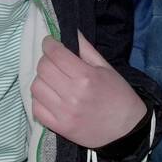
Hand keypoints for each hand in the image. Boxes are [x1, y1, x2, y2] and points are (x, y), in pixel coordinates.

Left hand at [31, 32, 146, 149]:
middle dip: (45, 59)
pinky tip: (49, 96)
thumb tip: (71, 31)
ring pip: (36, 87)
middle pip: (43, 68)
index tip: (49, 42)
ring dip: (41, 79)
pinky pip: (36, 109)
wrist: (126, 130)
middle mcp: (72, 94)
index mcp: (86, 76)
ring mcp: (64, 113)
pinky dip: (39, 100)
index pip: (56, 54)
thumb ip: (86, 49)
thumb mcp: (106, 68)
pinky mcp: (60, 128)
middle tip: (52, 60)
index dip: (49, 44)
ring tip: (51, 79)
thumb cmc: (118, 95)